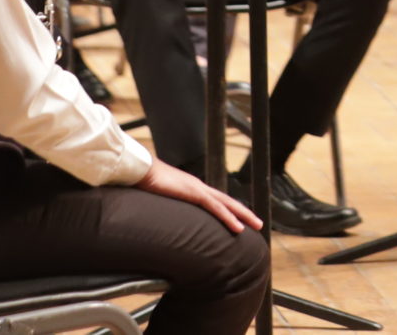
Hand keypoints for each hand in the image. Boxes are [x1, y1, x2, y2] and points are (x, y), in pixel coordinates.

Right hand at [136, 157, 261, 233]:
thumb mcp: (156, 198)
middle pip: (228, 201)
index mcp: (191, 188)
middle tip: (258, 223)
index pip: (216, 200)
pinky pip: (216, 208)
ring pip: (227, 205)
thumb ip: (162, 206)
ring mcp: (198, 189)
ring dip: (243, 216)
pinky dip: (229, 218)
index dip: (229, 209)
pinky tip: (238, 228)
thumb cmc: (143, 182)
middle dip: (244, 213)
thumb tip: (156, 219)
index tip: (240, 218)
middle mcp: (198, 187)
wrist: (138, 169)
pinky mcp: (194, 193)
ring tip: (257, 225)